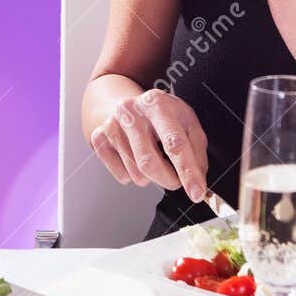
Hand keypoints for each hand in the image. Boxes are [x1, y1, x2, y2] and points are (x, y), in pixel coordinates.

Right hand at [90, 88, 208, 201]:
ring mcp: (111, 125)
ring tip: (152, 155)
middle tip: (177, 180)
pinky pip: (122, 176)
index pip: (175, 143)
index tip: (196, 192)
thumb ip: (197, 150)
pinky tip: (135, 155)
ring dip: (152, 176)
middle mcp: (130, 111)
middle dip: (168, 180)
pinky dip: (134, 174)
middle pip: (149, 163)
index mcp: (157, 103)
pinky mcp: (98, 139)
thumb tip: (197, 179)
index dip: (188, 171)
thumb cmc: (159, 116)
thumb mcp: (186, 122)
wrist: (125, 104)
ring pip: (136, 173)